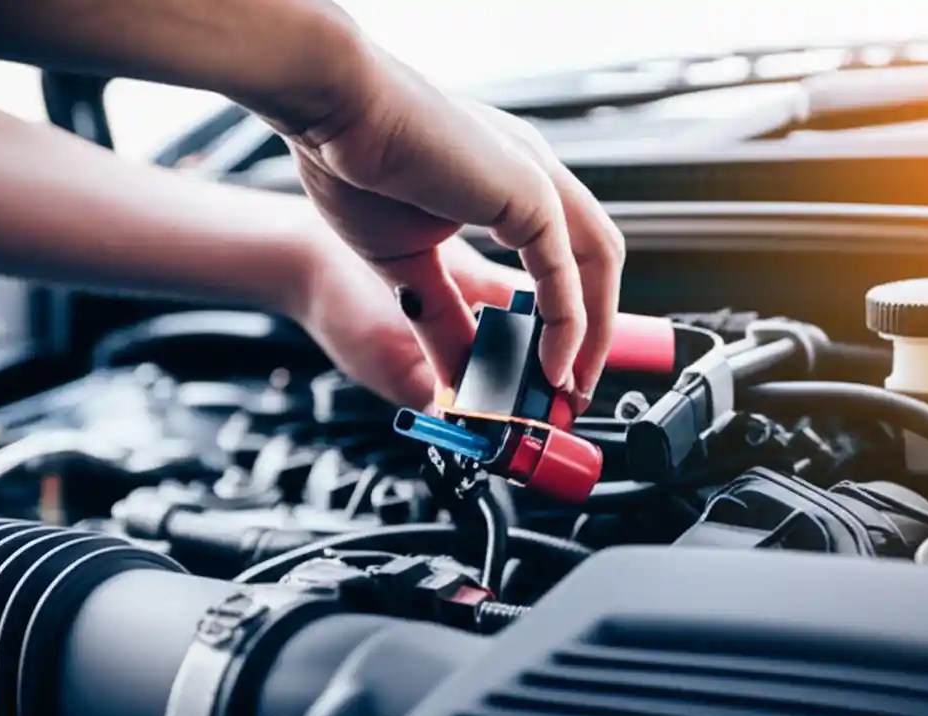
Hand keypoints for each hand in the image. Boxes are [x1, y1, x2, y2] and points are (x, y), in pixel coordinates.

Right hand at [251, 19, 623, 411]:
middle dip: (594, 330)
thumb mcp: (407, 267)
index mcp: (507, 181)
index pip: (563, 253)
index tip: (551, 370)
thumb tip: (459, 378)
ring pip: (598, 262)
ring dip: (593, 332)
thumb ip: (442, 322)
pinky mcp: (529, 191)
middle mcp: (532, 173)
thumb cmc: (350, 164)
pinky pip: (567, 271)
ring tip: (569, 385)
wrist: (328, 116)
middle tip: (572, 389)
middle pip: (596, 258)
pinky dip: (567, 325)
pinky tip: (552, 364)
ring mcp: (536, 177)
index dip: (567, 314)